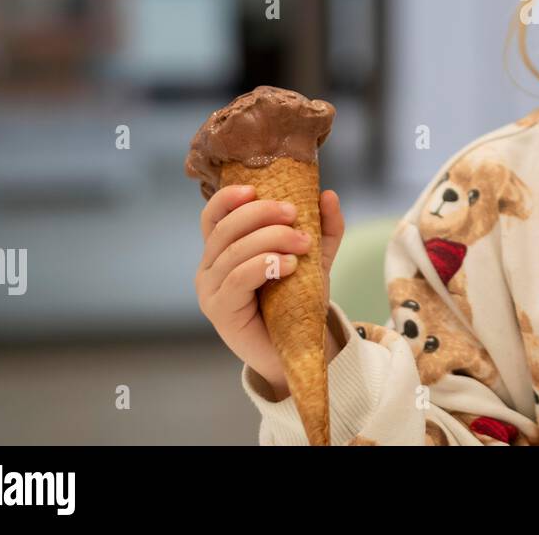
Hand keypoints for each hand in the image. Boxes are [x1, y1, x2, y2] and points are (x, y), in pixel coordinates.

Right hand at [194, 184, 344, 395]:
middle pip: (226, 228)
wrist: (295, 350)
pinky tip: (290, 265)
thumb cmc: (296, 302)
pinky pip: (237, 278)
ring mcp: (210, 290)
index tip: (255, 188)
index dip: (228, 198)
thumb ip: (323, 228)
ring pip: (234, 251)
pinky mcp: (219, 311)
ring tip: (302, 244)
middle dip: (262, 214)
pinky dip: (265, 264)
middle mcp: (210, 267)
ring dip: (271, 239)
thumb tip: (328, 195)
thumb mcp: (314, 259)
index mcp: (224, 250)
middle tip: (295, 214)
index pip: (213, 216)